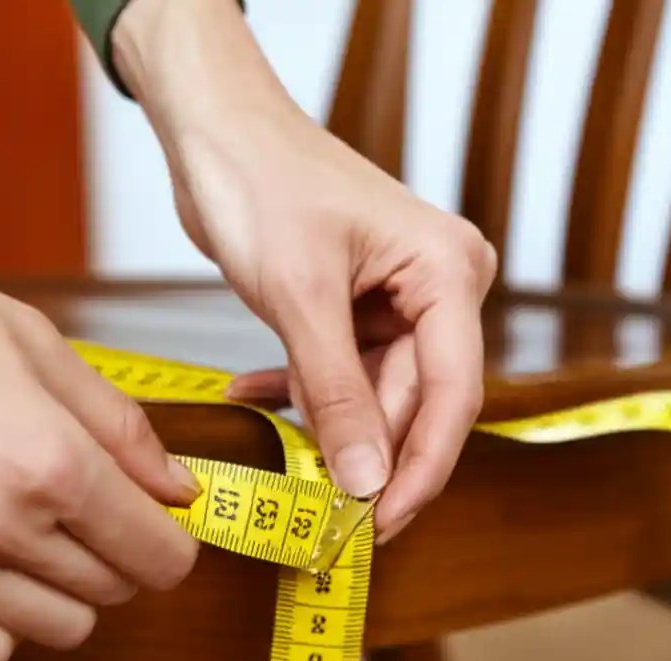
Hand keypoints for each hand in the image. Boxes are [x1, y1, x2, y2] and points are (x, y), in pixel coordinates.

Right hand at [0, 166, 199, 660]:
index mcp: (49, 459)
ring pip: (53, 629)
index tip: (161, 525)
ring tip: (32, 536)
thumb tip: (179, 488)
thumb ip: (120, 426)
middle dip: (118, 555)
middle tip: (89, 512)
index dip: (171, 543)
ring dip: (63, 591)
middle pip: (111, 591)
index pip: (158, 555)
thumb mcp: (33, 342)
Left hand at [111, 0, 495, 542]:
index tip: (380, 523)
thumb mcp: (299, 297)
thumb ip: (335, 394)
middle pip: (416, 399)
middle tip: (324, 511)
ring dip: (325, 422)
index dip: (420, 467)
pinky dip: (301, 388)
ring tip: (281, 454)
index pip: (454, 393)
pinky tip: (253, 392)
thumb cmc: (262, 182)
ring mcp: (399, 295)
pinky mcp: (358, 303)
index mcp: (448, 272)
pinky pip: (344, 368)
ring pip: (376, 392)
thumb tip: (364, 481)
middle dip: (367, 452)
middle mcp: (438, 286)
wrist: (216, 128)